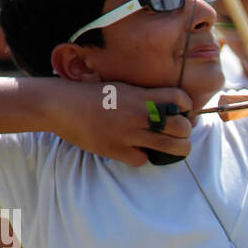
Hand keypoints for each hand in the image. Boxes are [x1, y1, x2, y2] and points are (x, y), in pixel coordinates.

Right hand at [53, 82, 192, 165]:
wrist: (61, 105)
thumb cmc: (91, 95)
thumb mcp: (121, 87)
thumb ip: (144, 97)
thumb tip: (168, 108)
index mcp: (140, 95)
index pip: (180, 99)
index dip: (186, 107)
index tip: (182, 111)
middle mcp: (138, 114)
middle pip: (182, 127)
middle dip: (185, 131)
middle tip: (179, 133)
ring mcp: (128, 134)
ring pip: (170, 147)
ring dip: (176, 148)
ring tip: (173, 146)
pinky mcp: (116, 150)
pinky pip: (143, 159)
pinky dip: (143, 157)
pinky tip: (136, 150)